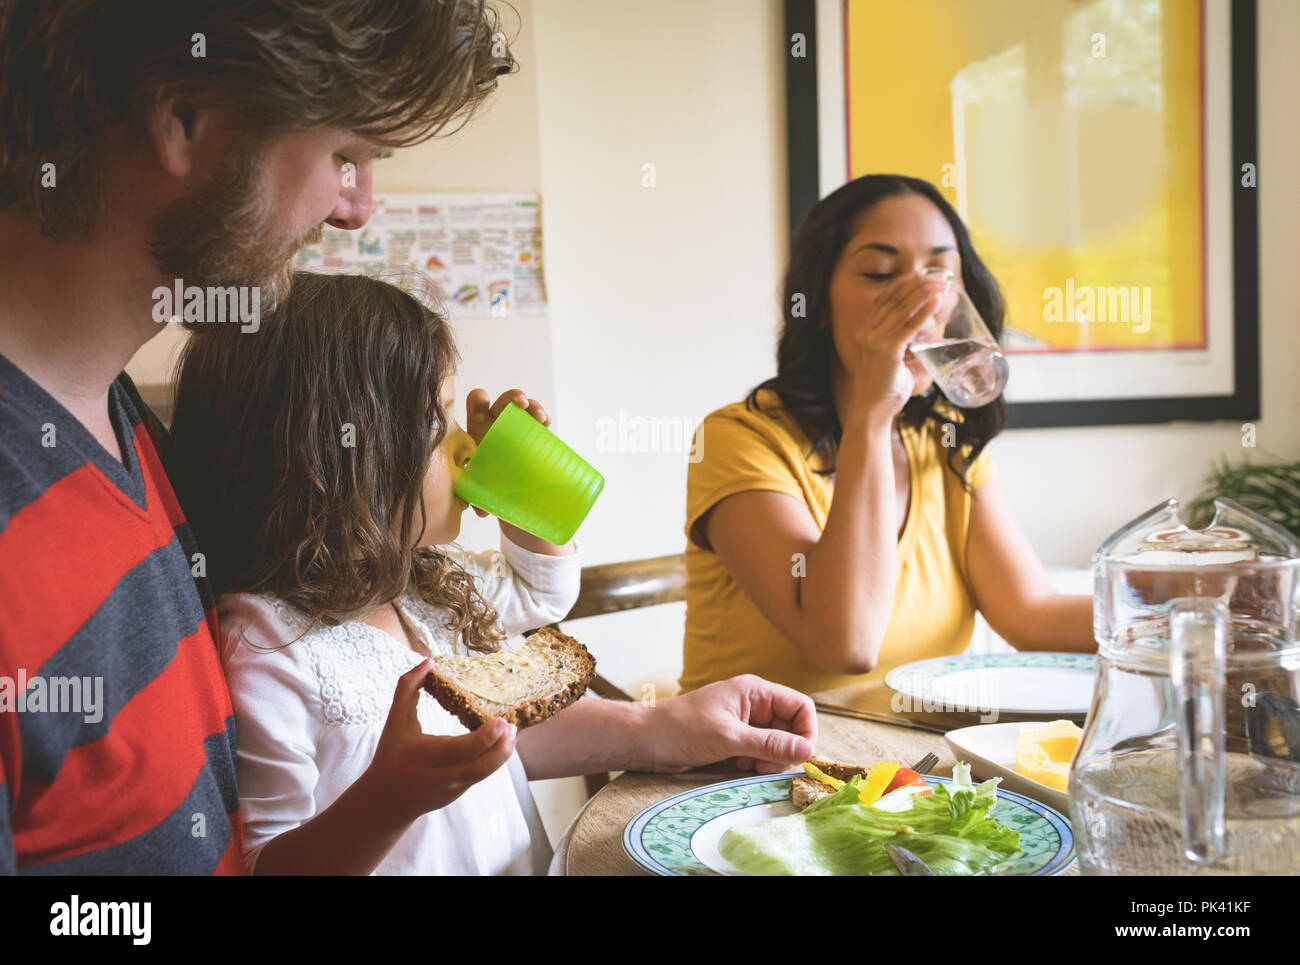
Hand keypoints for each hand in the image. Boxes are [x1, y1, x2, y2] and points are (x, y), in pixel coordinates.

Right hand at [358, 660, 516, 824]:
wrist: (386, 802)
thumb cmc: (391, 754)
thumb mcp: (395, 721)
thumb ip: (408, 688)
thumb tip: (430, 661)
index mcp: (424, 756)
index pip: (458, 750)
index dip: (483, 738)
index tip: (501, 721)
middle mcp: (440, 776)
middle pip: (478, 769)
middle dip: (501, 750)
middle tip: (513, 726)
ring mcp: (452, 788)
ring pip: (484, 774)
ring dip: (503, 754)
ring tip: (513, 731)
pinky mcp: (460, 793)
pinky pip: (481, 775)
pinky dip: (495, 759)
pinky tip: (504, 741)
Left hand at [465, 387, 550, 517]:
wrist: (507, 491)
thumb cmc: (487, 484)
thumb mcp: (478, 487)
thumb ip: (476, 496)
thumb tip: (482, 511)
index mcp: (478, 428)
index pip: (476, 404)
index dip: (479, 399)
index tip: (485, 401)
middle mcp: (497, 422)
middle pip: (503, 401)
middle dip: (512, 397)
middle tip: (521, 403)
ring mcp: (516, 425)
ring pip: (524, 407)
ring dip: (532, 405)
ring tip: (539, 416)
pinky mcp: (533, 433)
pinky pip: (539, 419)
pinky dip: (543, 417)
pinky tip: (546, 421)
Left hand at [644, 674, 816, 774]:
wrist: (645, 740)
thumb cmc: (681, 729)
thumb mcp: (729, 737)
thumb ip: (769, 744)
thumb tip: (807, 751)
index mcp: (755, 691)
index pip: (800, 706)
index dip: (806, 731)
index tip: (800, 756)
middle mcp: (753, 705)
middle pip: (790, 728)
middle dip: (785, 750)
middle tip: (767, 767)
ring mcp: (743, 723)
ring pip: (775, 743)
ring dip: (769, 760)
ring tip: (749, 768)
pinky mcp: (734, 740)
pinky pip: (759, 753)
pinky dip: (755, 764)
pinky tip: (737, 768)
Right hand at [844, 269, 950, 422]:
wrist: (872, 410)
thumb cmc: (886, 389)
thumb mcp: (895, 363)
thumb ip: (909, 351)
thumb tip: (931, 347)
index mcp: (865, 331)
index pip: (884, 299)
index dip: (902, 284)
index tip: (920, 274)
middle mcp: (867, 331)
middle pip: (895, 299)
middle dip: (918, 284)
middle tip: (938, 276)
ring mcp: (875, 340)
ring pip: (903, 308)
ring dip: (925, 293)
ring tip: (942, 284)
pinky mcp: (887, 350)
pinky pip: (909, 326)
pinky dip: (924, 312)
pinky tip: (936, 302)